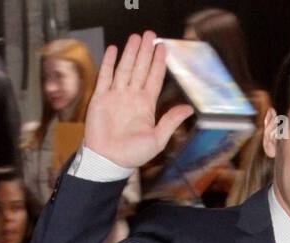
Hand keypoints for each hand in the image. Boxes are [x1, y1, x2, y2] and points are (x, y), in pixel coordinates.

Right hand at [84, 30, 193, 170]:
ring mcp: (116, 96)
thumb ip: (171, 121)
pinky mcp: (101, 98)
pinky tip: (114, 50)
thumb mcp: (158, 139)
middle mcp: (132, 97)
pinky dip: (109, 62)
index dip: (158, 63)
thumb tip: (189, 109)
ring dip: (130, 52)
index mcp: (146, 105)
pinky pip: (105, 76)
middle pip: (140, 68)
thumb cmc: (132, 155)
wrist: (108, 161)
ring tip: (135, 37)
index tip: (163, 47)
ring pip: (125, 68)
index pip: (154, 78)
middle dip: (145, 51)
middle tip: (150, 34)